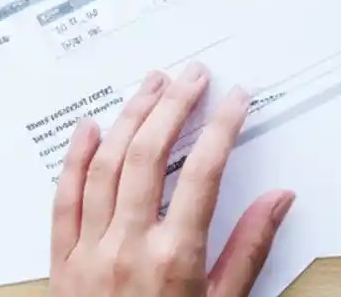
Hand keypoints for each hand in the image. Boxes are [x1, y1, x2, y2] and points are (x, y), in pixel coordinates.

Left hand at [49, 64, 294, 296]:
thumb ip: (249, 250)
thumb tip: (279, 199)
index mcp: (176, 259)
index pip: (204, 172)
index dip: (223, 126)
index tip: (236, 97)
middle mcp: (128, 247)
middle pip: (149, 156)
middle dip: (174, 106)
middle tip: (192, 75)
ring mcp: (89, 253)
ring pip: (105, 166)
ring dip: (130, 118)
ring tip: (150, 84)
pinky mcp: (61, 264)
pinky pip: (63, 200)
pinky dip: (75, 159)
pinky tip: (90, 128)